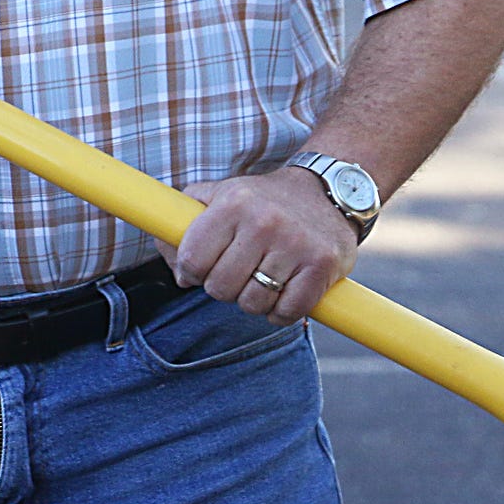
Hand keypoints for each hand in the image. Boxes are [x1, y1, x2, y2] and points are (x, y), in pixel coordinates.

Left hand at [160, 166, 360, 324]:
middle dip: (223, 287)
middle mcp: (263, 222)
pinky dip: (281, 312)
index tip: (200, 269)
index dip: (190, 272)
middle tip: (237, 272)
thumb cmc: (264, 200)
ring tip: (263, 277)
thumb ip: (184, 222)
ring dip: (254, 300)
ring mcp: (295, 245)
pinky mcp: (321, 265)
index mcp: (233, 202)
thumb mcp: (221, 194)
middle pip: (220, 288)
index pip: (192, 259)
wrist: (327, 191)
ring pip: (253, 304)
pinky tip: (283, 292)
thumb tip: (175, 268)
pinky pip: (287, 312)